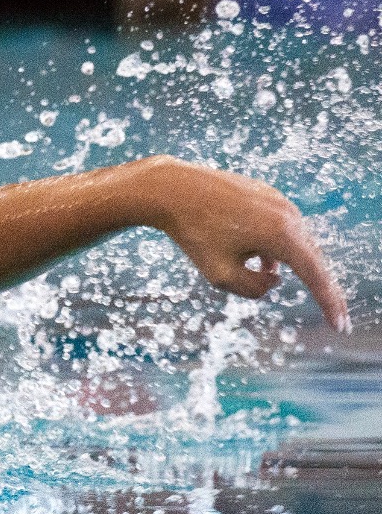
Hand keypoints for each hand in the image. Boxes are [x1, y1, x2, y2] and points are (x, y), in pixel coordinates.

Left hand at [142, 156, 349, 331]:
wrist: (172, 189)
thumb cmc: (193, 233)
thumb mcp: (220, 275)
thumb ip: (254, 288)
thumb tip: (274, 279)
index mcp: (282, 234)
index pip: (315, 275)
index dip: (329, 302)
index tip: (341, 324)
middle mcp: (288, 214)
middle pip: (309, 258)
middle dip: (318, 286)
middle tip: (332, 315)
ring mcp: (279, 201)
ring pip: (292, 242)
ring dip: (286, 263)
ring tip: (271, 276)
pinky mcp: (267, 194)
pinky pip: (279, 228)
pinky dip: (275, 247)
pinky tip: (265, 262)